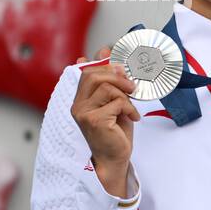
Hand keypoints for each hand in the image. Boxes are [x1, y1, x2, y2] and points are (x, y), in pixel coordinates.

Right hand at [72, 46, 139, 195]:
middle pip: (93, 75)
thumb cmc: (115, 131)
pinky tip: (133, 118)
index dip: (104, 64)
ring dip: (126, 95)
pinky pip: (116, 102)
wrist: (115, 157)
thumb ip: (112, 82)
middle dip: (117, 77)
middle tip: (132, 87)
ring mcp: (83, 112)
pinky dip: (129, 108)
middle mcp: (77, 104)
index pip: (87, 71)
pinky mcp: (93, 120)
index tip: (122, 68)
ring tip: (132, 106)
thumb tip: (107, 51)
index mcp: (81, 98)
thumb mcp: (116, 102)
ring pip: (107, 88)